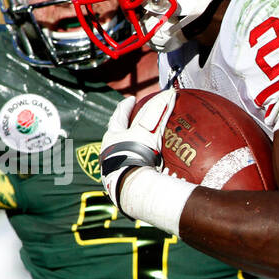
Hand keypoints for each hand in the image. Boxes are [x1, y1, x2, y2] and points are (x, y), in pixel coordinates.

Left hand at [100, 89, 176, 212]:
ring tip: (138, 146)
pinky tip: (142, 169)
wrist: (130, 184)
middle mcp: (109, 150)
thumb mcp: (147, 130)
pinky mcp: (120, 182)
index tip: (131, 100)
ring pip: (120, 152)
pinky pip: (128, 170)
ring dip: (128, 147)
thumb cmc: (134, 154)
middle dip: (124, 126)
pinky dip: (135, 166)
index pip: (119, 115)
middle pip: (116, 134)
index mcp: (112, 136)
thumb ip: (157, 111)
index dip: (125, 106)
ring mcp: (113, 167)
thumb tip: (169, 93)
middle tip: (133, 121)